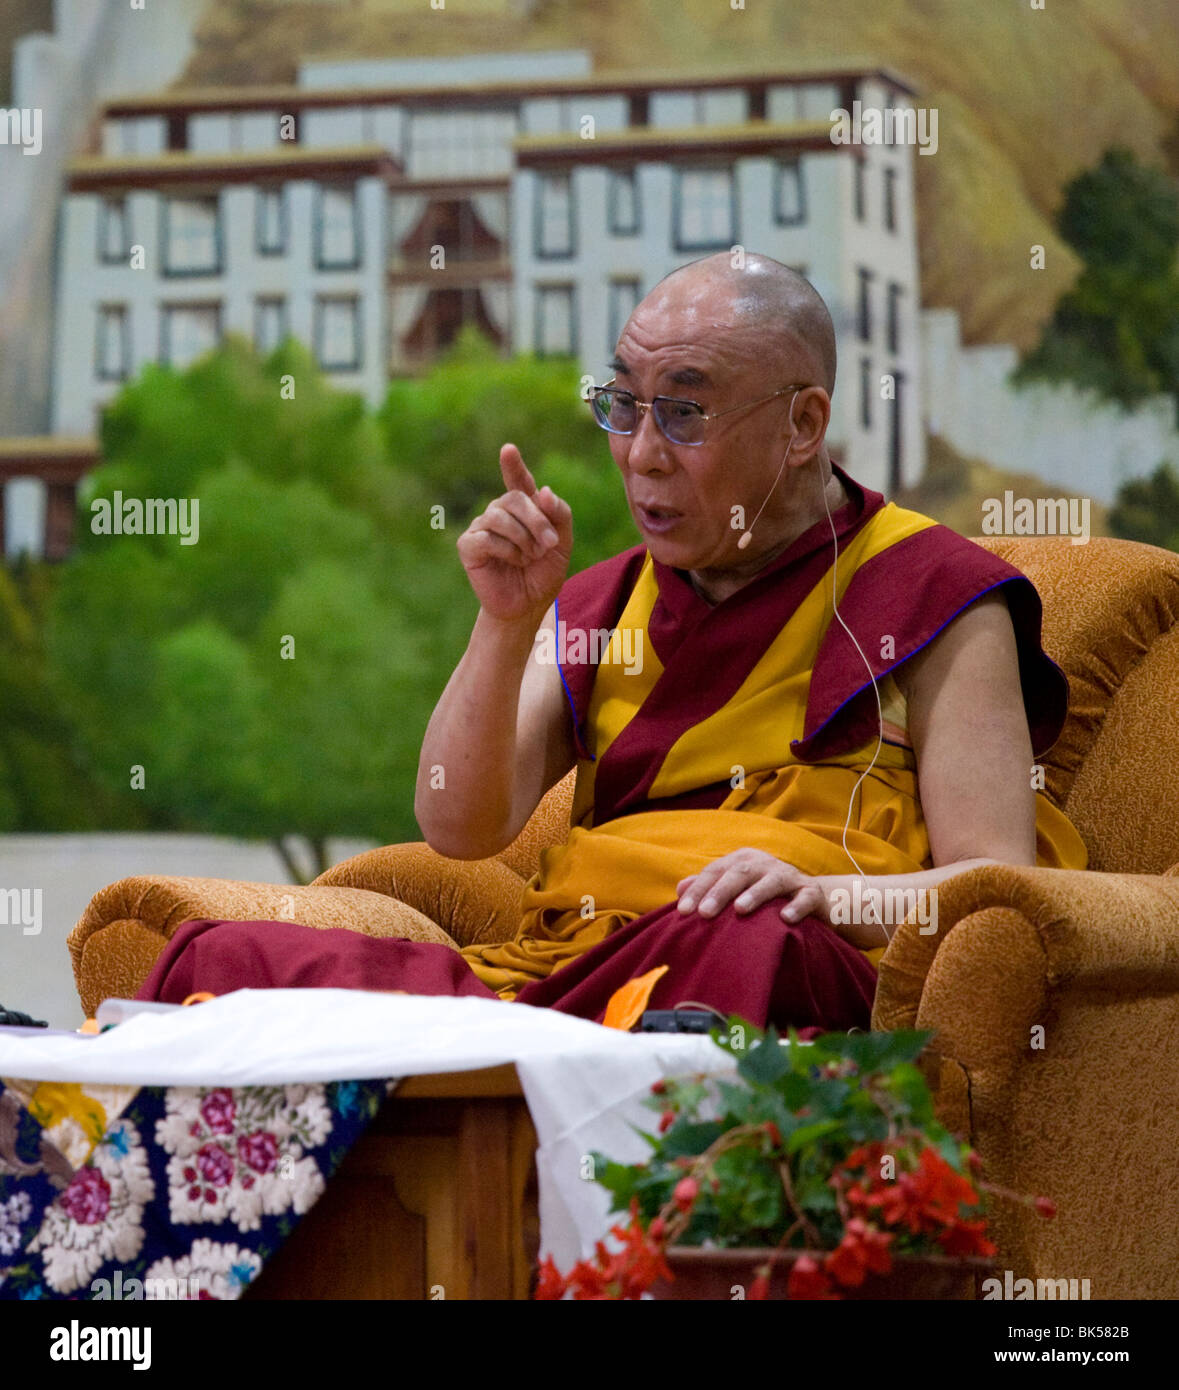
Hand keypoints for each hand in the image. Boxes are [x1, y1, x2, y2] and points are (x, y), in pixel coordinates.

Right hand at [456, 444, 572, 623]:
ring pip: (499, 516)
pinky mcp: (469, 546)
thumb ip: (559, 514)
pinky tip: (513, 562)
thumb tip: (543, 491)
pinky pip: (486, 537)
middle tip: (549, 545)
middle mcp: (500, 513)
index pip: (518, 481)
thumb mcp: (563, 543)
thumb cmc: (543, 574)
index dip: (513, 465)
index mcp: (523, 510)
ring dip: (522, 537)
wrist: (528, 605)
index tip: (508, 449)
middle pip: (514, 498)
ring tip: (530, 557)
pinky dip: (506, 550)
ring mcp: (482, 528)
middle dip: (536, 520)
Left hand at [676, 849, 830, 923]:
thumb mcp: (737, 887)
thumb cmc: (765, 895)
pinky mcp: (812, 893)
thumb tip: (680, 889)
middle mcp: (765, 864)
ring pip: (771, 881)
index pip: (716, 872)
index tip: (682, 911)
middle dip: (720, 892)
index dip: (698, 890)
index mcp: (743, 861)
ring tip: (740, 909)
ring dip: (756, 894)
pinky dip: (796, 906)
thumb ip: (710, 887)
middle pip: (740, 873)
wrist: (813, 898)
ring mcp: (790, 877)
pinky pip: (805, 897)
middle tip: (704, 913)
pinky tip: (785, 918)